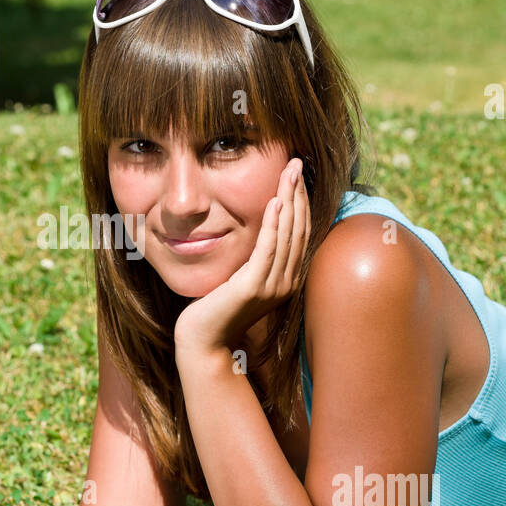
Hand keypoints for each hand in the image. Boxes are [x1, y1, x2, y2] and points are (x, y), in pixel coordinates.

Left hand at [173, 157, 310, 358]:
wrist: (203, 340)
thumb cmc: (217, 307)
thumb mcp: (242, 277)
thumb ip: (256, 257)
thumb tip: (261, 228)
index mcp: (287, 279)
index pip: (301, 233)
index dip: (302, 202)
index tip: (297, 174)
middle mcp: (286, 283)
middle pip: (299, 230)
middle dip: (299, 194)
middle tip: (297, 164)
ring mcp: (272, 287)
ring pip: (287, 236)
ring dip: (289, 201)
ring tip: (289, 174)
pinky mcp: (253, 288)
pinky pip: (267, 250)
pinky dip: (272, 225)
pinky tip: (274, 203)